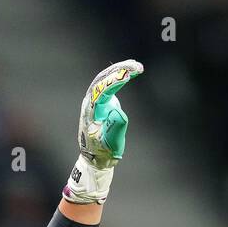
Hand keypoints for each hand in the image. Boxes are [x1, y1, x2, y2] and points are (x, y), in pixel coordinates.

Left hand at [63, 59, 142, 204]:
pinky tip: (131, 72)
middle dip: (118, 71)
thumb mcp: (111, 146)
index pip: (100, 91)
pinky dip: (119, 76)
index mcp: (91, 113)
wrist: (95, 159)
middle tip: (136, 67)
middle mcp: (90, 104)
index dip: (113, 82)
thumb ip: (116, 129)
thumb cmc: (102, 154)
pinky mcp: (102, 102)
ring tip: (137, 67)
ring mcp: (95, 102)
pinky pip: (109, 84)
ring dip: (119, 71)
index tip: (126, 76)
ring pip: (105, 80)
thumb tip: (119, 112)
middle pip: (102, 80)